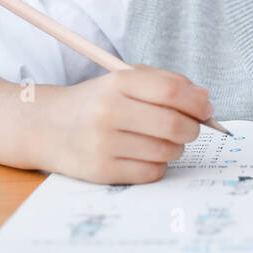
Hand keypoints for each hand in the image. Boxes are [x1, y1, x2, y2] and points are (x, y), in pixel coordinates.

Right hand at [43, 66, 211, 183]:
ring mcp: (103, 144)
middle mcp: (108, 112)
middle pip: (173, 124)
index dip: (197, 101)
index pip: (171, 90)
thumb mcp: (123, 81)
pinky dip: (159, 164)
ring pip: (167, 151)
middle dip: (192, 128)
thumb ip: (165, 83)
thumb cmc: (96, 102)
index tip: (206, 108)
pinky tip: (147, 154)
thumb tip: (204, 99)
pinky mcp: (102, 172)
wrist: (46, 126)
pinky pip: (152, 172)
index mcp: (116, 83)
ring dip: (177, 147)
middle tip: (191, 127)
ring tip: (165, 140)